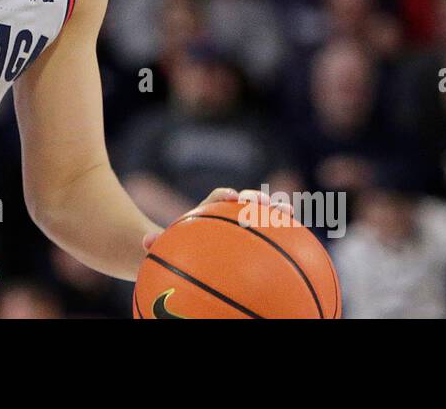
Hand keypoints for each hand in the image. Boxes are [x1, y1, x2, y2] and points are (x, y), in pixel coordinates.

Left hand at [141, 187, 294, 250]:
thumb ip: (155, 244)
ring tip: (289, 212)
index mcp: (206, 212)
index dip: (222, 196)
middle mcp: (227, 213)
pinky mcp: (254, 236)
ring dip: (276, 211)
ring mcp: (243, 222)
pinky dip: (284, 236)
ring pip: (262, 214)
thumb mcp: (163, 246)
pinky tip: (300, 249)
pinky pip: (271, 236)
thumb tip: (145, 242)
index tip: (230, 196)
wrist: (183, 249)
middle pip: (244, 201)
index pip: (215, 199)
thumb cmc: (175, 246)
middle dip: (255, 198)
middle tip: (263, 202)